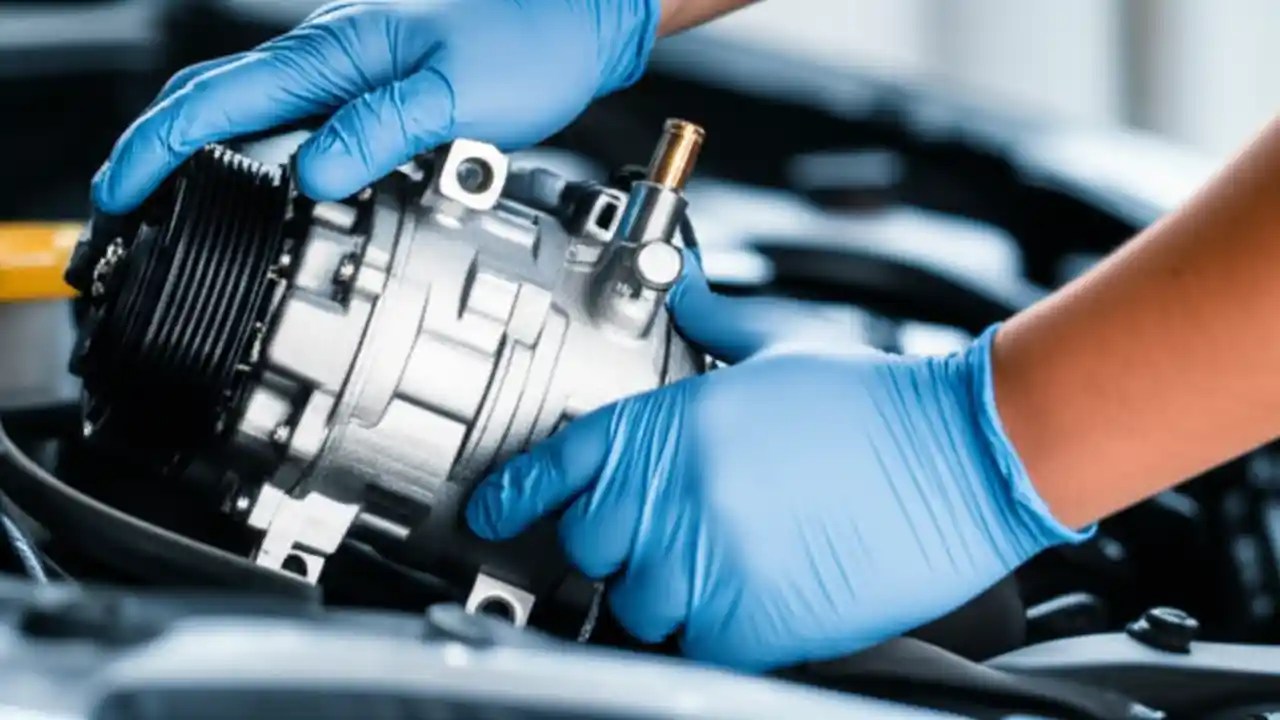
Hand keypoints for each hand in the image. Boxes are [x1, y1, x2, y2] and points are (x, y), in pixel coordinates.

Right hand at [92, 0, 659, 213]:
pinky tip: (277, 182)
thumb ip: (380, 134)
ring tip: (181, 199)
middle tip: (126, 201)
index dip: (156, 148)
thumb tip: (315, 177)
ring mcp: (353, 69)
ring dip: (208, 151)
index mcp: (334, 53)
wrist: (583, 15)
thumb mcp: (456, 94)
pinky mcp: (381, 87)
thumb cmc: (534, 39)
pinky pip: (305, 119)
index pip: (216, 100)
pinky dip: (270, 151)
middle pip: (216, 98)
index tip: (118, 191)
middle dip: (159, 148)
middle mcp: (332, 56)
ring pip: (257, 109)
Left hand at [466, 258, 1088, 669]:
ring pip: (637, 602)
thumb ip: (711, 321)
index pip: (558, 464)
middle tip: (665, 528)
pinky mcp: (753, 622)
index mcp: (674, 420)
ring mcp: (710, 560)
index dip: (517, 492)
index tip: (493, 511)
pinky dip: (711, 628)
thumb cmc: (877, 402)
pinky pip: (692, 643)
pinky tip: (751, 594)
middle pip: (589, 543)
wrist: (961, 456)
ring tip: (723, 559)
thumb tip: (682, 289)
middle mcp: (678, 491)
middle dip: (614, 539)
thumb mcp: (779, 346)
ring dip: (665, 589)